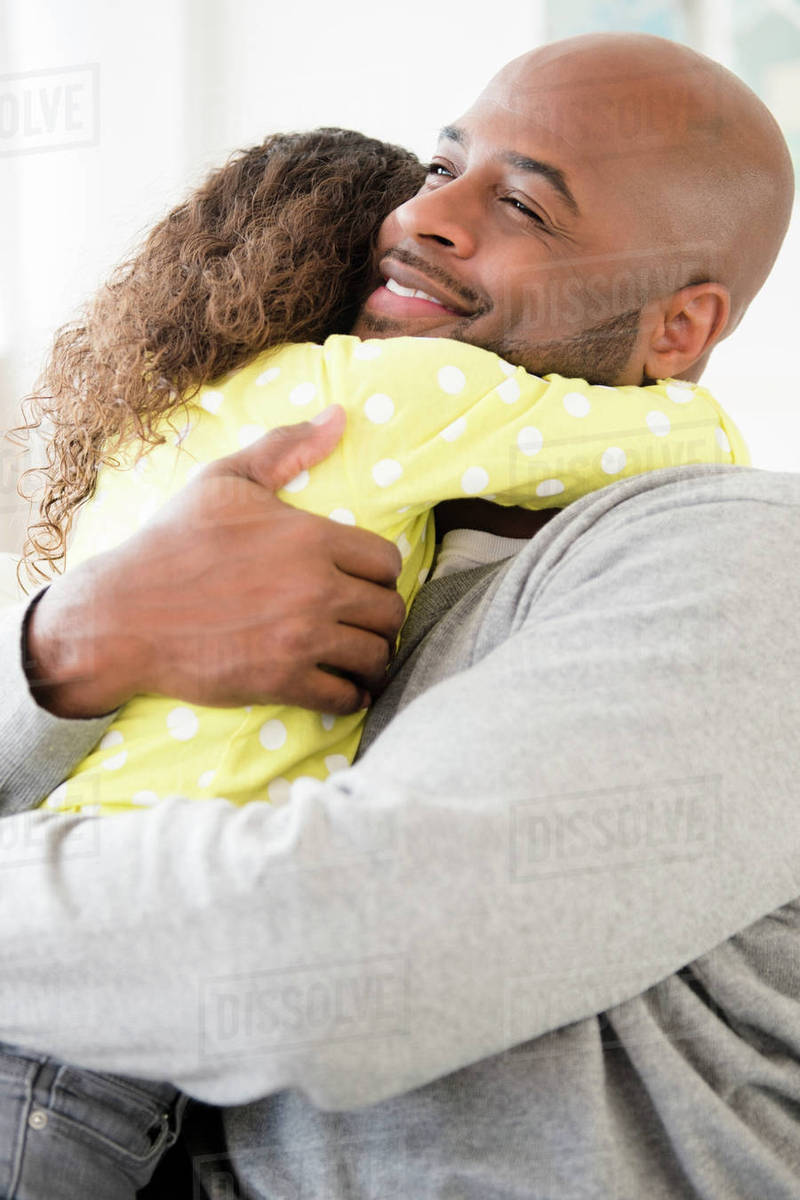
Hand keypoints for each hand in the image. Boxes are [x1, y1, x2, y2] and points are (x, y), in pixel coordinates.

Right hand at [26, 406, 405, 717]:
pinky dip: (350, 696)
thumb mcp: (225, 480)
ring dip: (371, 660)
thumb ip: (286, 449)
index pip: (387, 563)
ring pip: (376, 657)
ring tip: (356, 658)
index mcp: (311, 538)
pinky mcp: (282, 682)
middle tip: (360, 623)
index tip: (361, 582)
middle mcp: (316, 589)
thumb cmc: (173, 542)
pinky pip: (346, 698)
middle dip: (379, 618)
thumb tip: (340, 416)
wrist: (122, 614)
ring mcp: (301, 639)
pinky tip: (339, 687)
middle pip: (390, 612)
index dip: (378, 574)